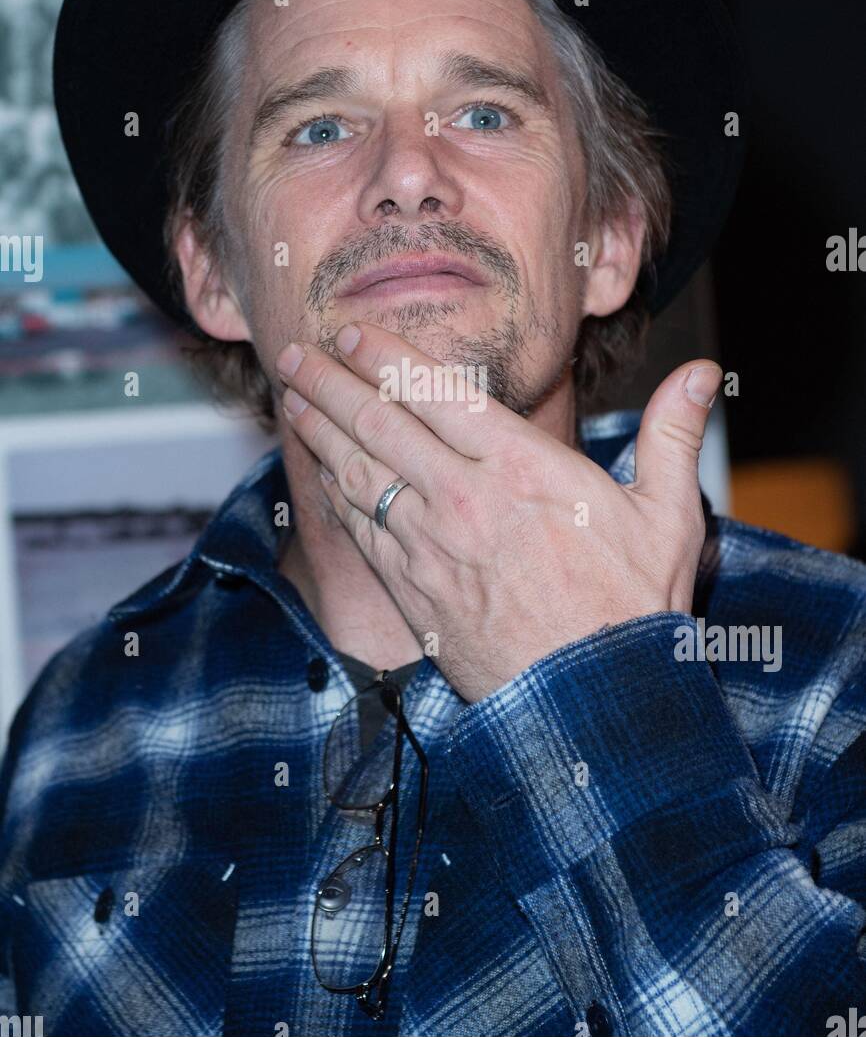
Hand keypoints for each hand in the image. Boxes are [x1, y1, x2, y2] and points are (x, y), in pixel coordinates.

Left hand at [277, 322, 721, 702]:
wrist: (592, 703)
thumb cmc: (632, 609)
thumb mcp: (667, 514)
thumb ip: (673, 434)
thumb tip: (704, 374)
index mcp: (521, 467)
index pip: (434, 393)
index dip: (384, 356)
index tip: (351, 333)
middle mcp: (464, 498)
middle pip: (378, 423)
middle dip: (329, 381)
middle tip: (295, 353)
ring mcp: (430, 546)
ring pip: (357, 472)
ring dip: (319, 429)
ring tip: (292, 397)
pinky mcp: (413, 590)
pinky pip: (360, 528)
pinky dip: (334, 493)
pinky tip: (319, 472)